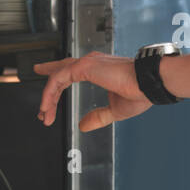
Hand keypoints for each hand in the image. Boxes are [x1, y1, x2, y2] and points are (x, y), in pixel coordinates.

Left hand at [34, 51, 152, 131]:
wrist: (149, 84)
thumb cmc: (140, 92)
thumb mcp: (115, 110)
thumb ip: (98, 117)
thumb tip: (83, 125)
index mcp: (98, 69)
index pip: (70, 72)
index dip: (58, 86)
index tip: (49, 99)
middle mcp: (91, 63)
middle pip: (60, 71)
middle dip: (48, 89)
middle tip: (41, 106)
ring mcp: (86, 63)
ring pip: (57, 77)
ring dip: (48, 98)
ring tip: (43, 114)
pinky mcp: (84, 67)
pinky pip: (58, 79)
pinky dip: (50, 94)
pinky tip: (46, 107)